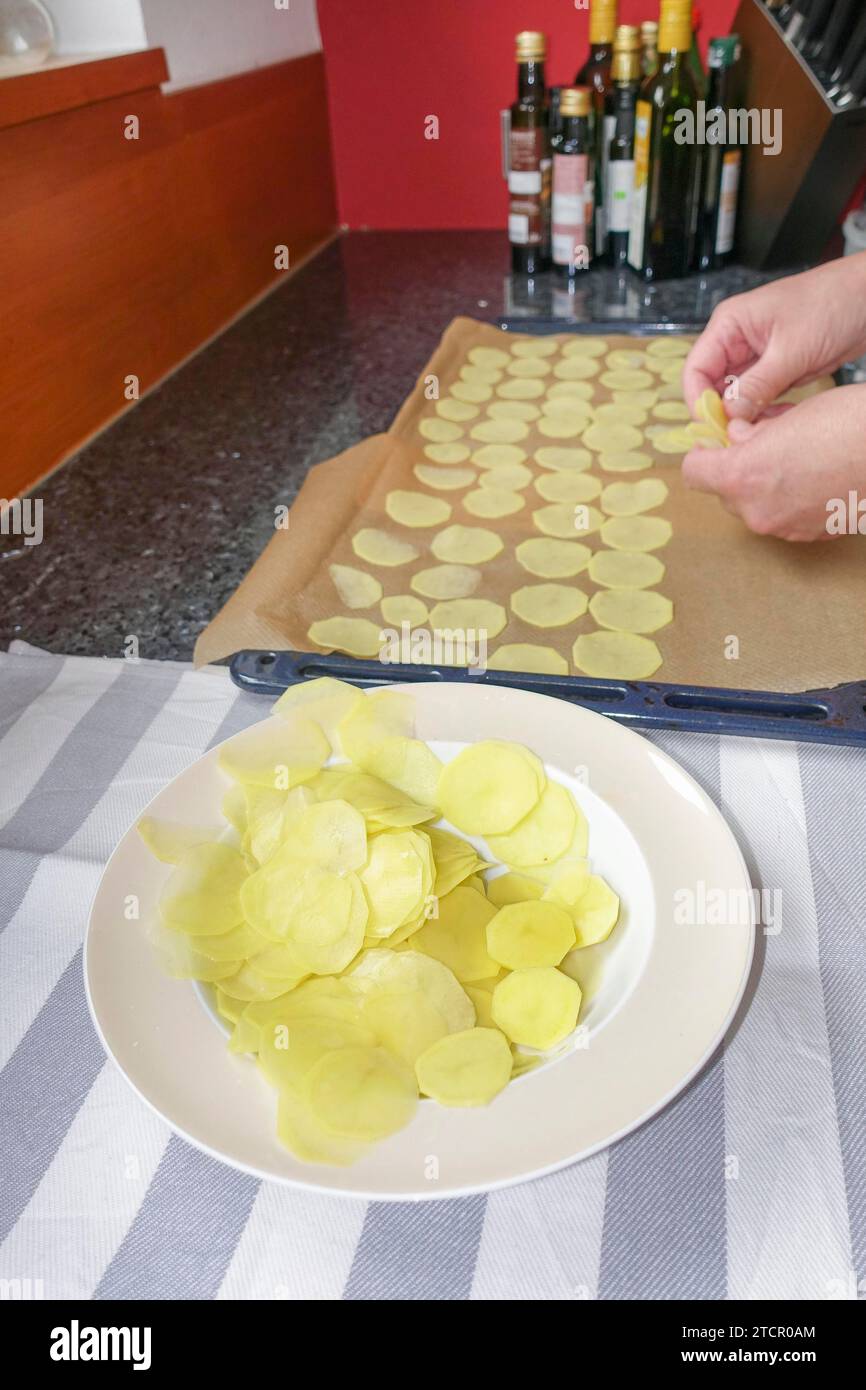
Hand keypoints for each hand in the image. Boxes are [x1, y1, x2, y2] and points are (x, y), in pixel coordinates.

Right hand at [682, 253, 865, 422]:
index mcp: (730, 325)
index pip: (696, 369)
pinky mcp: (776, 370)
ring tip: (766, 427)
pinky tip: (779, 419)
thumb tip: (728, 416)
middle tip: (741, 436)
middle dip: (724, 413)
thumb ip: (757, 385)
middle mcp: (737, 341)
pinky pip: (759, 399)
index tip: (715, 427)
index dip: (699, 401)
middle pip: (713, 387)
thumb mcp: (792, 350)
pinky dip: (765, 413)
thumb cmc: (833, 303)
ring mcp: (757, 357)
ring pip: (736, 397)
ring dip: (747, 416)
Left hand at [682, 384, 865, 541]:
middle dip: (737, 468)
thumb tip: (736, 436)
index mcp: (742, 478)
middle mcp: (757, 511)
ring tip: (795, 457)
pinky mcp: (808, 535)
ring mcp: (784, 528)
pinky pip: (783, 516)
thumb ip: (752, 433)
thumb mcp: (788, 417)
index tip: (717, 441)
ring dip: (764, 485)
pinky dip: (789, 498)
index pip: (694, 472)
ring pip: (755, 505)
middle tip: (762, 442)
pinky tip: (814, 476)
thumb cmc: (847, 424)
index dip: (704, 453)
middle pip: (724, 492)